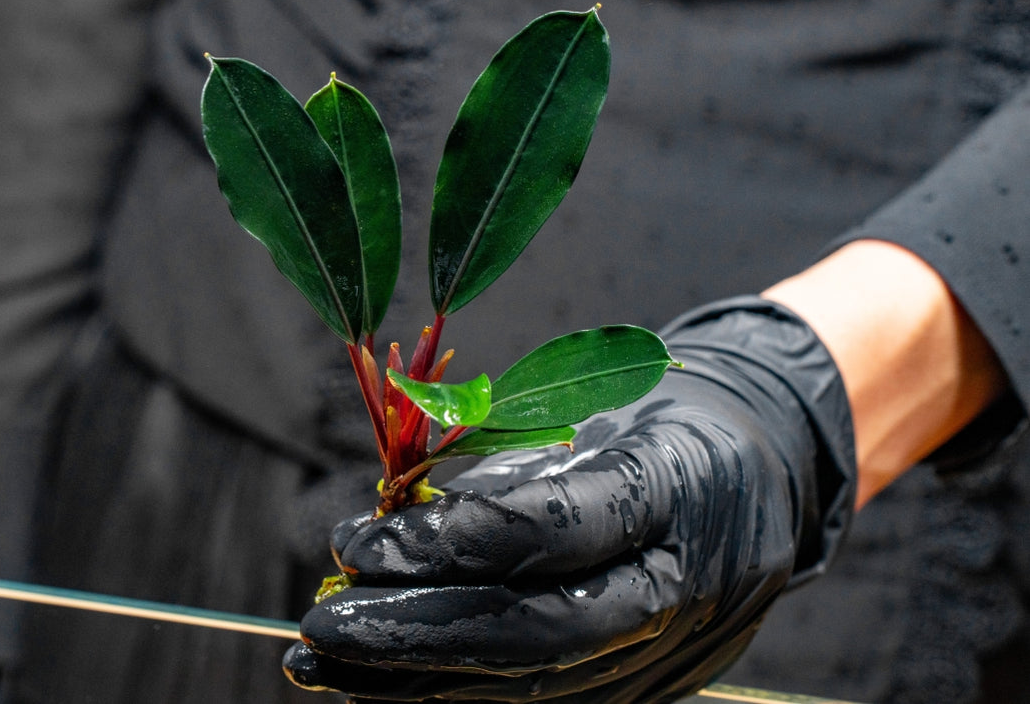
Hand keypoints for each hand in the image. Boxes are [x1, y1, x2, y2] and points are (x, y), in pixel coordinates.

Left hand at [283, 298, 854, 702]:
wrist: (767, 479)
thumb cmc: (665, 427)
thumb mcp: (601, 411)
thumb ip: (509, 469)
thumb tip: (395, 523)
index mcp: (674, 491)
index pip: (554, 529)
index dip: (449, 542)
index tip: (357, 539)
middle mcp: (679, 586)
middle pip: (537, 632)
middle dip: (415, 634)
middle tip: (320, 621)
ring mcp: (668, 652)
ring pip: (532, 687)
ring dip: (413, 683)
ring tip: (318, 665)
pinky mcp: (646, 689)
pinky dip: (452, 698)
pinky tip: (377, 688)